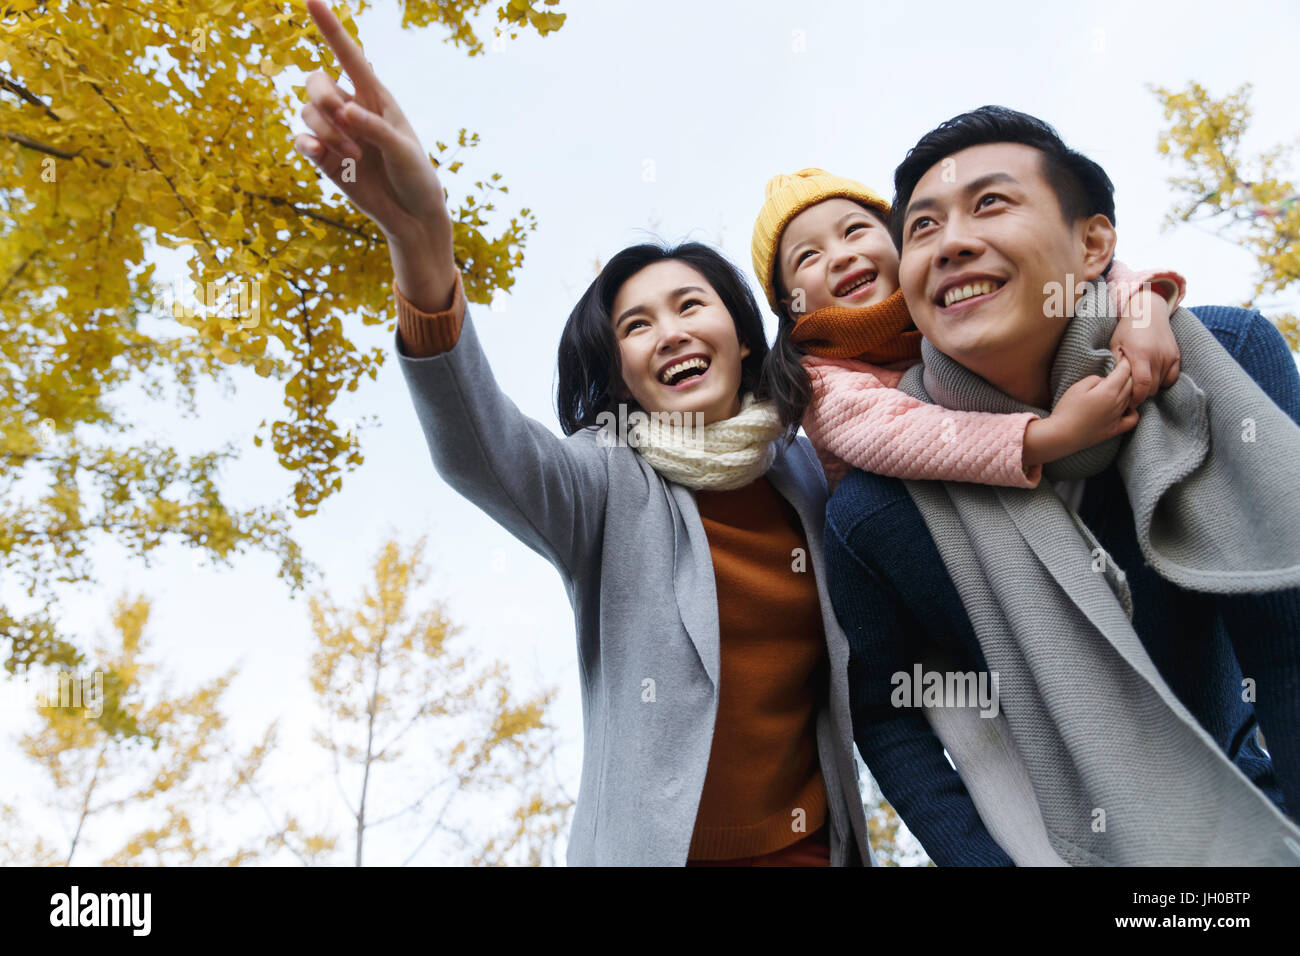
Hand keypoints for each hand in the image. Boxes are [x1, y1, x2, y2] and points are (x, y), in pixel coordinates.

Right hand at [296, 0, 454, 305]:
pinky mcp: (325, 158)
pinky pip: (302, 140)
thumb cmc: (416, 176)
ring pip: (308, 112)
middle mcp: (352, 109)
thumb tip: (344, 111)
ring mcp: (336, 133)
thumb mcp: (404, 151)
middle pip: (315, 82)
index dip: (330, 27)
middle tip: (346, 122)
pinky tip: (320, 154)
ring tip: (356, 157)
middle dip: (323, 98)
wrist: (412, 215)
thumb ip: (376, 128)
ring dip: (329, 132)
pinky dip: (308, 144)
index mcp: (376, 97)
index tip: (311, 0)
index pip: (349, 55)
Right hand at [1023, 356, 1139, 466]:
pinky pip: (1133, 419)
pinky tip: (1127, 407)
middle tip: (1126, 367)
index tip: (1124, 356)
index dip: (1125, 362)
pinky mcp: (1114, 430)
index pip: (1124, 372)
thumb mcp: (1077, 387)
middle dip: (1131, 373)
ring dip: (1131, 389)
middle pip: (1132, 384)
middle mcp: (1117, 404)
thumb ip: (1094, 379)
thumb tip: (1105, 380)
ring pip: (1132, 399)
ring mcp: (1117, 418)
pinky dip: (1134, 411)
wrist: (1061, 435)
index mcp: (1108, 391)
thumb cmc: (1066, 410)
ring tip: (1125, 383)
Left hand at [1110, 289, 1179, 408]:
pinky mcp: (1176, 355)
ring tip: (1139, 380)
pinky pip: (1171, 378)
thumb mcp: (1115, 345)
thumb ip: (1116, 366)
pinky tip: (1152, 376)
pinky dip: (1162, 381)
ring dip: (1151, 387)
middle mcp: (1158, 356)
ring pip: (1161, 384)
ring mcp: (1169, 356)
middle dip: (1141, 393)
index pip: (1143, 384)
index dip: (1136, 397)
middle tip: (1130, 391)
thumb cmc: (1127, 329)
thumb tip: (1112, 386)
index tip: (1129, 402)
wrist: (1148, 311)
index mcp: (1141, 354)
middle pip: (1152, 388)